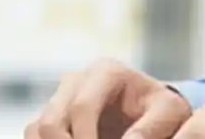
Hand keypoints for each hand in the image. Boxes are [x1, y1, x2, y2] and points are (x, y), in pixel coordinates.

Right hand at [24, 58, 192, 138]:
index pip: (82, 107)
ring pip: (37, 129)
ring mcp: (60, 96)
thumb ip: (150, 129)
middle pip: (51, 120)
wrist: (150, 110)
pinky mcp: (52, 115)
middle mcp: (77, 80)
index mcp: (106, 72)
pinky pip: (34, 136)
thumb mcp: (169, 113)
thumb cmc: (162, 109)